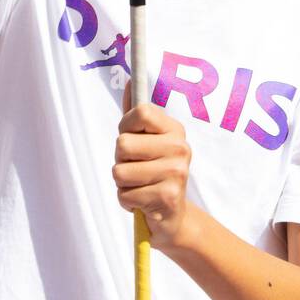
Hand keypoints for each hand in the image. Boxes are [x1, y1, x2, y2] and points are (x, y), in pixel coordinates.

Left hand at [113, 78, 192, 250]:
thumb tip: (129, 80)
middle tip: (137, 169)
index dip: (126, 126)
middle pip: (123, 143)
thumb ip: (136, 114)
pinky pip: (125, 195)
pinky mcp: (167, 197)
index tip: (132, 138)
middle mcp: (180, 148)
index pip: (140, 111)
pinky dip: (127, 201)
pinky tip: (143, 202)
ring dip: (122, 184)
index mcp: (174, 130)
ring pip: (119, 171)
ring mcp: (176, 173)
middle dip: (120, 160)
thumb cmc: (153, 173)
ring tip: (140, 186)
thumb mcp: (146, 141)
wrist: (172, 218)